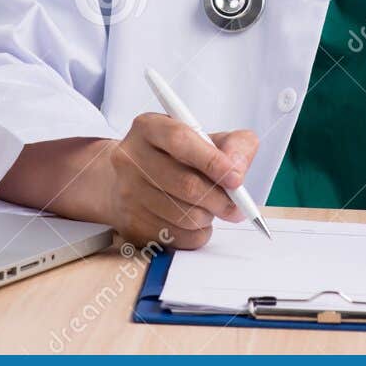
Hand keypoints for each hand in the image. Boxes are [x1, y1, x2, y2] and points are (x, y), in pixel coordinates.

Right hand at [102, 113, 258, 249]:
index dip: (212, 160)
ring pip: (185, 215)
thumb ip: (234, 145)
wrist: (135, 180)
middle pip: (186, 184)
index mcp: (148, 128)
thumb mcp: (207, 138)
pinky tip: (195, 221)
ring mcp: (127, 193)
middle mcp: (130, 158)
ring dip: (209, 216)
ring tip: (210, 207)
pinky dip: (197, 233)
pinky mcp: (131, 224)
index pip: (179, 140)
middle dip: (221, 199)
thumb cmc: (177, 157)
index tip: (236, 178)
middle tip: (236, 204)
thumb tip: (237, 170)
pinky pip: (178, 237)